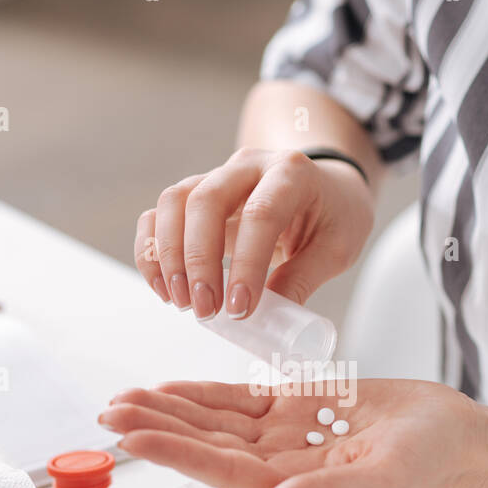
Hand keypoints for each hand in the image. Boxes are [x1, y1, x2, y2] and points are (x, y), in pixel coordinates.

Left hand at [98, 379, 487, 487]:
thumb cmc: (427, 462)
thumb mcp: (382, 482)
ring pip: (215, 422)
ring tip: (123, 399)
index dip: (176, 451)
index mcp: (294, 486)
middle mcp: (278, 464)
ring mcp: (284, 436)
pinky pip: (239, 402)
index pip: (222, 468)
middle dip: (157, 428)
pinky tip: (170, 389)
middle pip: (206, 445)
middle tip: (107, 413)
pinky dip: (203, 394)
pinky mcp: (294, 409)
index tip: (133, 436)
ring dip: (170, 410)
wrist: (453, 432)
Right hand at [133, 148, 374, 319]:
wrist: (327, 186)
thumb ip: (303, 279)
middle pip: (206, 201)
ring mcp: (217, 176)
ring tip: (181, 303)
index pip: (262, 213)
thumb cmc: (335, 215)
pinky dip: (151, 250)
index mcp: (292, 173)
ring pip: (174, 202)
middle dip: (199, 261)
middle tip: (205, 310)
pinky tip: (164, 287)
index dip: (247, 263)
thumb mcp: (336, 248)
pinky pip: (159, 214)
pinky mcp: (196, 194)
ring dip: (168, 256)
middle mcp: (249, 166)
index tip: (239, 308)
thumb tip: (267, 322)